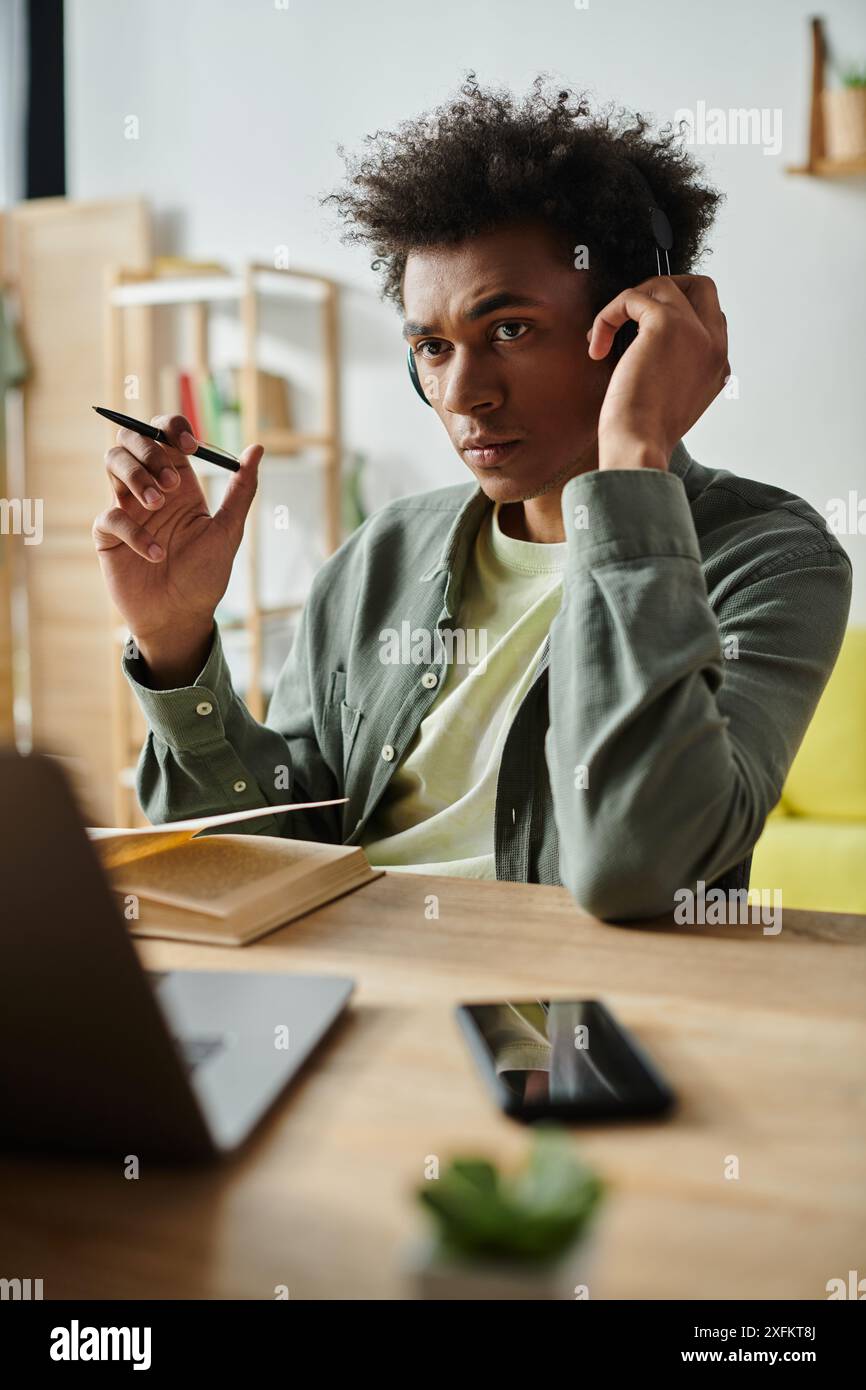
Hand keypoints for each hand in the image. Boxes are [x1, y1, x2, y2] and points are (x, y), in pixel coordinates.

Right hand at [92, 414, 262, 672]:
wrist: (180, 619)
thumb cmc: (205, 577)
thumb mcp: (228, 531)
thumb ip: (242, 489)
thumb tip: (258, 448)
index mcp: (180, 482)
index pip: (165, 434)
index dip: (172, 428)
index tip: (190, 447)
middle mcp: (150, 488)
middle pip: (132, 439)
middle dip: (151, 451)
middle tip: (173, 484)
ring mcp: (126, 508)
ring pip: (112, 461)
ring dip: (136, 476)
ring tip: (158, 504)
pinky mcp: (108, 535)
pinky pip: (110, 515)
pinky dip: (134, 531)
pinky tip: (156, 554)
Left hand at [587, 274, 729, 469]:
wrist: (639, 445)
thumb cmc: (645, 433)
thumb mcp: (673, 401)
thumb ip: (677, 371)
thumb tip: (651, 350)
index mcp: (718, 364)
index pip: (710, 315)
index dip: (675, 315)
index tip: (642, 335)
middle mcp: (714, 344)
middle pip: (700, 286)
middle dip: (662, 292)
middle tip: (630, 316)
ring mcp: (695, 330)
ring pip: (663, 285)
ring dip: (628, 303)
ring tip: (607, 335)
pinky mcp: (666, 323)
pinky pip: (632, 298)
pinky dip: (608, 315)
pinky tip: (597, 345)